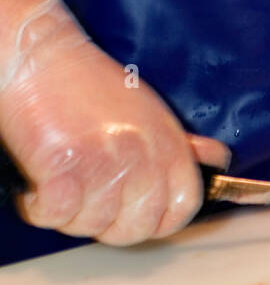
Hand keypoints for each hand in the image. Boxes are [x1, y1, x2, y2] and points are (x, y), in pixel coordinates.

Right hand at [0, 0, 230, 245]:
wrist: (38, 57)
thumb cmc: (87, 82)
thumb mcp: (148, 109)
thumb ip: (182, 142)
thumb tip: (218, 158)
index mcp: (168, 142)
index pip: (182, 207)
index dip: (156, 220)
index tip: (132, 214)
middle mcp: (142, 154)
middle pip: (135, 227)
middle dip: (106, 222)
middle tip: (85, 194)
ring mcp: (105, 162)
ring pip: (90, 225)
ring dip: (68, 213)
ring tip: (60, 177)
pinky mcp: (64, 166)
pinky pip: (54, 215)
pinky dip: (37, 206)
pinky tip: (37, 184)